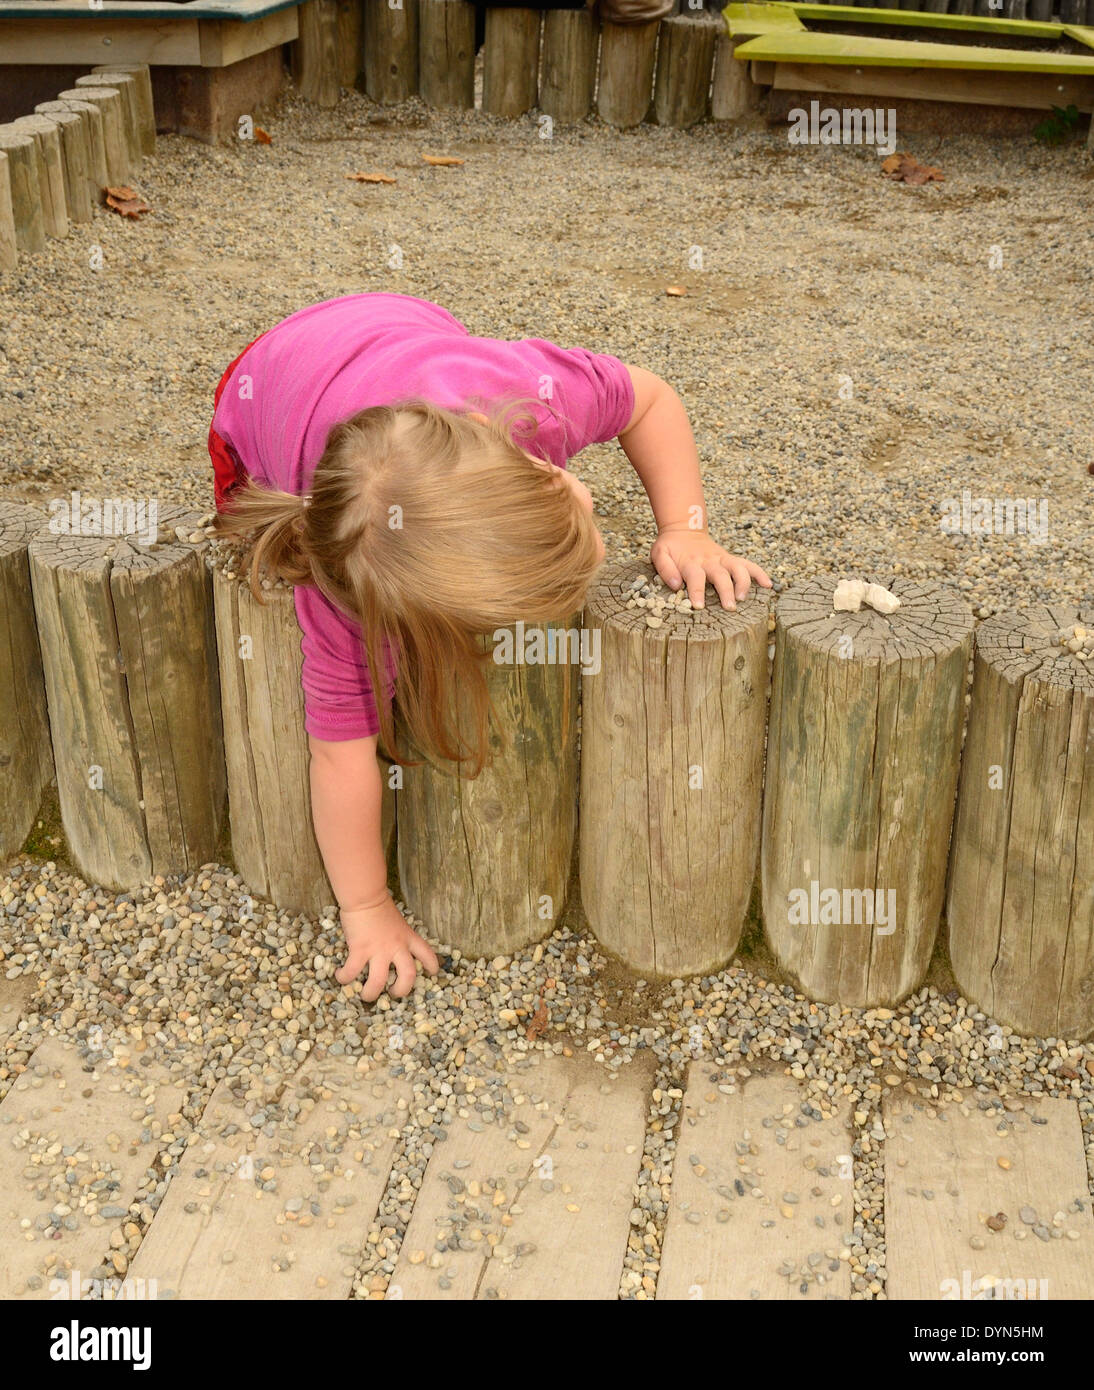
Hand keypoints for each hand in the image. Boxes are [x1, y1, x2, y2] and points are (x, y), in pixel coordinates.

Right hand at [334, 893, 438, 1001]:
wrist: (365, 896)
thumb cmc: (378, 905)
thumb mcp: (397, 922)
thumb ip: (396, 936)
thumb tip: (389, 948)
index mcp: (407, 938)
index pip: (426, 953)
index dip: (432, 965)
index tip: (433, 972)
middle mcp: (397, 946)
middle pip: (408, 975)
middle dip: (402, 990)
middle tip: (393, 993)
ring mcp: (379, 950)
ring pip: (379, 981)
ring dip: (371, 993)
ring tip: (366, 995)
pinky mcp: (360, 949)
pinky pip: (352, 971)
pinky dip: (344, 977)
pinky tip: (340, 976)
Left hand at [650, 526, 771, 609]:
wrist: (684, 530)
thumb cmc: (670, 547)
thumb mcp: (659, 553)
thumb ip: (664, 568)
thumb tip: (674, 584)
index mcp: (691, 562)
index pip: (695, 577)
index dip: (697, 591)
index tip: (699, 606)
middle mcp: (709, 561)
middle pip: (720, 575)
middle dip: (726, 590)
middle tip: (730, 607)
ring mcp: (722, 560)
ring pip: (738, 568)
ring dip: (744, 582)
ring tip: (744, 598)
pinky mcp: (730, 559)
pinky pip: (748, 564)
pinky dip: (759, 573)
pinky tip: (768, 585)